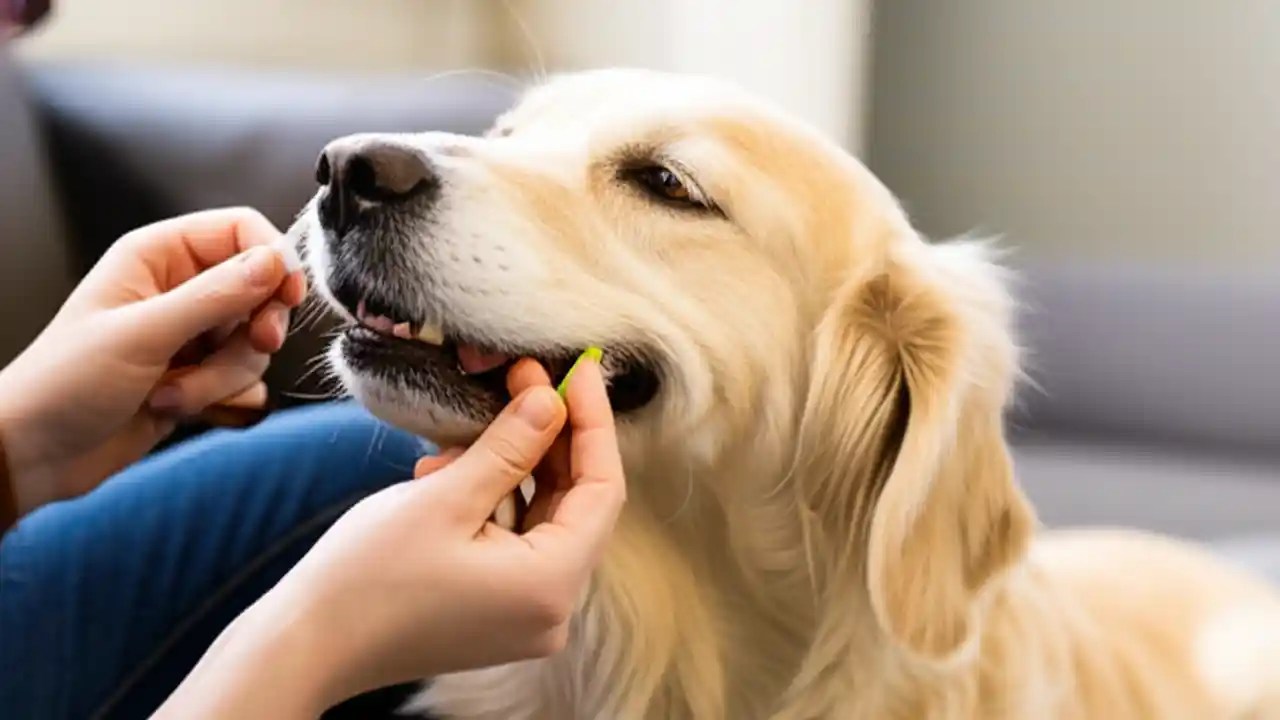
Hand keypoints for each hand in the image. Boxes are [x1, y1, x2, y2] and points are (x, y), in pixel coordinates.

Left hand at [0, 208, 305, 511]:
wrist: (35, 455)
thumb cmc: (65, 383)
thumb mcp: (143, 334)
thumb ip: (215, 296)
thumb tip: (275, 262)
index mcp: (159, 257)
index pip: (242, 231)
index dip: (274, 258)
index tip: (289, 296)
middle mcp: (181, 290)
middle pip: (261, 292)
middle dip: (255, 329)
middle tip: (254, 345)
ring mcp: (192, 337)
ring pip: (255, 344)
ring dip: (224, 377)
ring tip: (171, 394)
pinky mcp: (200, 378)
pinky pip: (247, 382)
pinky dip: (224, 400)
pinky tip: (178, 408)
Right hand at [154, 358, 625, 717]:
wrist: (307, 646)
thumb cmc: (366, 578)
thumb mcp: (444, 497)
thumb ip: (510, 445)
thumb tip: (552, 398)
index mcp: (551, 585)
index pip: (603, 488)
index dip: (593, 422)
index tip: (575, 369)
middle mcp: (553, 610)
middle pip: (577, 503)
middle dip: (549, 437)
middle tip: (522, 378)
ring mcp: (527, 616)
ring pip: (544, 517)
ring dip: (513, 467)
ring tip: (464, 434)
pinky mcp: (500, 612)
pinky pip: (517, 541)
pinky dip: (495, 500)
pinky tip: (451, 471)